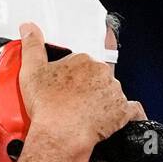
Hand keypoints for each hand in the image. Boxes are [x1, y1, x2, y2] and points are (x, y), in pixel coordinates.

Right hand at [17, 23, 139, 153]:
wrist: (60, 133)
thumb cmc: (48, 106)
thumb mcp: (32, 71)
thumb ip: (32, 47)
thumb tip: (30, 28)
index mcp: (84, 60)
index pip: (82, 63)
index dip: (73, 76)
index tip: (67, 86)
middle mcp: (102, 73)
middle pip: (98, 77)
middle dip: (89, 87)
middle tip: (74, 101)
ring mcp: (114, 91)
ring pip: (112, 92)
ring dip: (104, 100)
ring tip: (87, 113)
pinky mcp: (123, 111)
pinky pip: (132, 110)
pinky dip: (128, 113)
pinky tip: (119, 117)